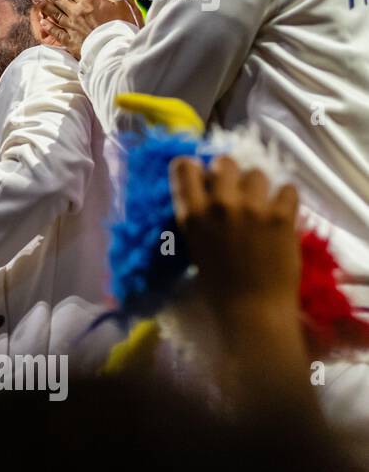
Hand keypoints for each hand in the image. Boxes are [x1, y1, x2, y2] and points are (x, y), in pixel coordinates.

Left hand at [30, 0, 141, 58]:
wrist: (116, 51)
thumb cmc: (124, 27)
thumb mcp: (125, 4)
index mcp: (91, 0)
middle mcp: (78, 11)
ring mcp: (72, 26)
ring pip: (54, 12)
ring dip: (43, 3)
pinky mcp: (70, 41)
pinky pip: (56, 32)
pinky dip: (48, 26)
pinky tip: (42, 21)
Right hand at [169, 154, 301, 342]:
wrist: (253, 309)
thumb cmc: (218, 284)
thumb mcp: (195, 245)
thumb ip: (197, 216)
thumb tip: (206, 192)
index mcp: (192, 215)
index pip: (185, 167)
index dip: (194, 167)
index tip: (202, 175)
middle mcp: (220, 205)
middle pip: (225, 162)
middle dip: (230, 173)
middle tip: (236, 190)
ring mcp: (252, 209)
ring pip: (257, 173)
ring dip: (259, 187)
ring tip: (261, 204)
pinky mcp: (282, 216)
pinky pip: (287, 188)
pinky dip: (285, 199)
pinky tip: (281, 213)